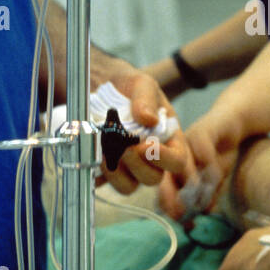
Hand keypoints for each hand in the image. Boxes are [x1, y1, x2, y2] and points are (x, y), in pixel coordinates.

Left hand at [98, 69, 194, 193]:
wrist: (103, 86)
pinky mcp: (107, 168)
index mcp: (168, 139)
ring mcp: (128, 166)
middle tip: (123, 147)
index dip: (165, 159)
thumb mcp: (141, 84)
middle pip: (152, 178)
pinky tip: (92, 155)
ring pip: (128, 186)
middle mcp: (150, 158)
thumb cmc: (129, 86)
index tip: (146, 146)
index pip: (177, 160)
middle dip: (137, 165)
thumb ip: (146, 98)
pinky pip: (103, 182)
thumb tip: (149, 119)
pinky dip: (97, 173)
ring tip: (105, 150)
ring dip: (116, 172)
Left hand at [157, 107, 245, 221]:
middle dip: (175, 198)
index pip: (164, 188)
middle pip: (168, 177)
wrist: (231, 122)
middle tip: (184, 214)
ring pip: (183, 164)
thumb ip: (208, 194)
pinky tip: (216, 175)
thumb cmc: (218, 151)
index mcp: (173, 166)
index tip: (181, 220)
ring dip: (192, 184)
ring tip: (201, 201)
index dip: (169, 204)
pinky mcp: (202, 131)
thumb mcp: (213, 178)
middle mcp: (175, 153)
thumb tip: (204, 212)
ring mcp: (186, 141)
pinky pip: (202, 147)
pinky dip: (208, 163)